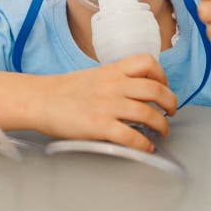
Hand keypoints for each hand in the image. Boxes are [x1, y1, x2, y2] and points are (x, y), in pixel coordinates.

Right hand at [37, 54, 177, 151]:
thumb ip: (115, 80)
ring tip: (162, 132)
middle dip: (170, 102)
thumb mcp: (94, 76)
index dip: (162, 75)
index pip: (147, 63)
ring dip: (162, 125)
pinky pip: (131, 136)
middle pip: (155, 89)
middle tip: (171, 112)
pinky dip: (144, 144)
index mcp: (112, 71)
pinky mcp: (100, 126)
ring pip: (148, 113)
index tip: (163, 86)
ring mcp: (108, 106)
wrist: (40, 100)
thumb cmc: (64, 90)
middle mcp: (114, 85)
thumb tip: (134, 93)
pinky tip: (145, 147)